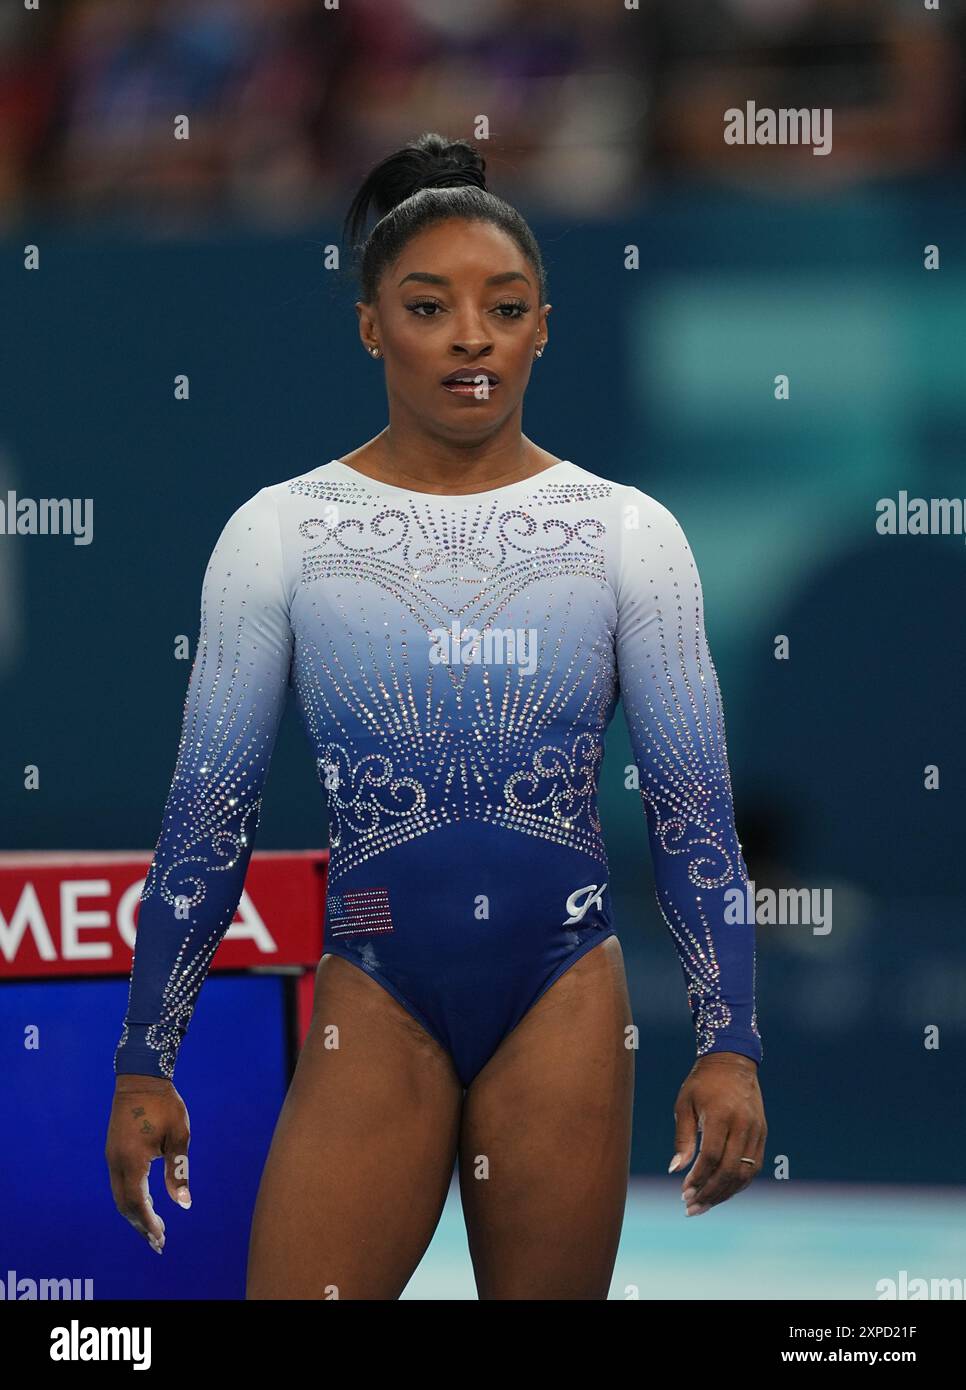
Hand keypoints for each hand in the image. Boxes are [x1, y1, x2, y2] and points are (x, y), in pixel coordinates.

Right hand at [105, 1074, 191, 1252]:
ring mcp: (112, 1157)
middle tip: (159, 1242)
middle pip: (124, 1205)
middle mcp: (116, 1162)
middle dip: (141, 1225)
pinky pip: (119, 1183)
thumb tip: (184, 1204)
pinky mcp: (113, 1152)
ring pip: (119, 1196)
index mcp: (132, 1161)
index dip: (148, 1223)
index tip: (161, 1239)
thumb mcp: (179, 1137)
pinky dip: (130, 1199)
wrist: (140, 1077)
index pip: (137, 1203)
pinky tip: (146, 1202)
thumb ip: (178, 1171)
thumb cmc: (165, 1105)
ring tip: (153, 1228)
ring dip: (135, 1214)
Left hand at [668, 1052, 764, 1215]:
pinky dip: (738, 1182)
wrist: (732, 1061)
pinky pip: (753, 1166)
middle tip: (691, 1207)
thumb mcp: (685, 1104)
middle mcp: (743, 1124)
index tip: (683, 1191)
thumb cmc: (702, 1083)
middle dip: (710, 1193)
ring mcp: (756, 1130)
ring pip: (744, 1173)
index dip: (698, 1178)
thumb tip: (675, 1170)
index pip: (712, 1156)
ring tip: (704, 1205)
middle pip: (729, 1170)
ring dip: (724, 1193)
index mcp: (722, 1115)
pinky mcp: (762, 1133)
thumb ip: (683, 1138)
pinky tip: (721, 1191)